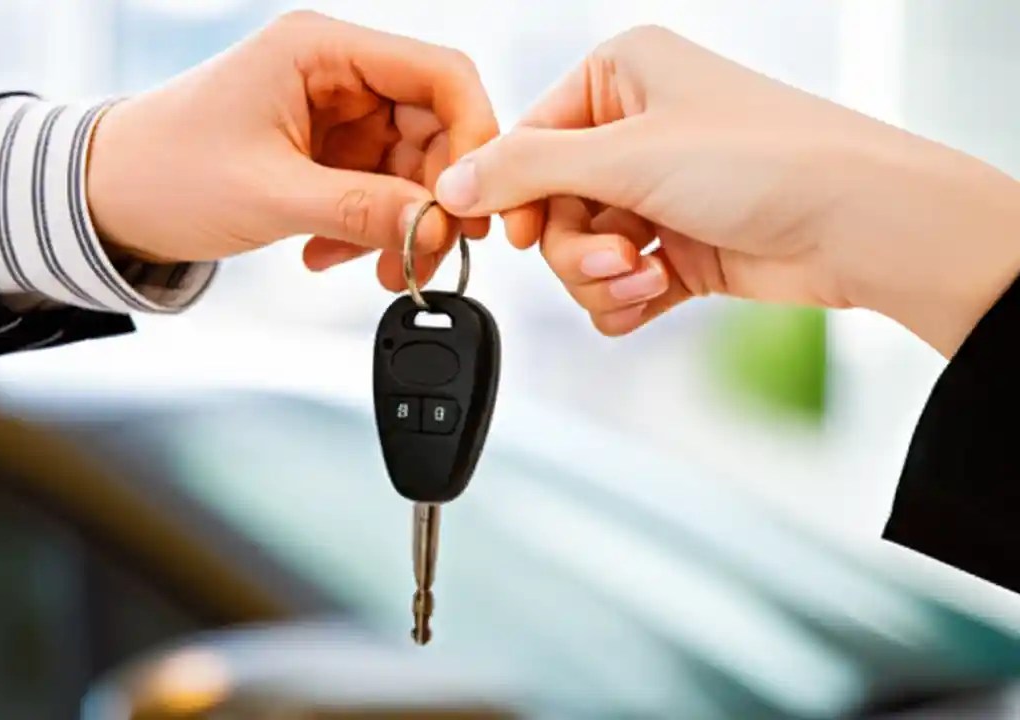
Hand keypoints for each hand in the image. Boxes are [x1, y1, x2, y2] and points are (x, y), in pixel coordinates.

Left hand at [86, 10, 497, 290]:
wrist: (105, 201)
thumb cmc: (164, 172)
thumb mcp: (269, 195)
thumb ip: (361, 209)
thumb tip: (439, 226)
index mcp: (321, 49)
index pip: (438, 73)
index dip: (473, 135)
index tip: (473, 202)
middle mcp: (334, 73)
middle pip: (432, 127)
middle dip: (433, 198)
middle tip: (426, 256)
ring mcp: (330, 113)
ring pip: (408, 167)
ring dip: (402, 224)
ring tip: (380, 269)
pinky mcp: (320, 152)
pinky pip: (374, 190)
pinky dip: (368, 229)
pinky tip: (329, 254)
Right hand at [433, 26, 1019, 356]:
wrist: (860, 222)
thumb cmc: (763, 160)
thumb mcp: (625, 155)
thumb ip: (525, 172)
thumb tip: (449, 185)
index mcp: (623, 76)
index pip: (529, 140)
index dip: (519, 194)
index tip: (523, 234)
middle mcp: (639, 130)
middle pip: (554, 206)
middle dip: (577, 247)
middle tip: (618, 258)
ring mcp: (660, 192)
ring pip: (582, 251)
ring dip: (604, 277)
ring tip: (648, 277)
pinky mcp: (681, 247)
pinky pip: (617, 283)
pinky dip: (625, 299)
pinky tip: (652, 298)